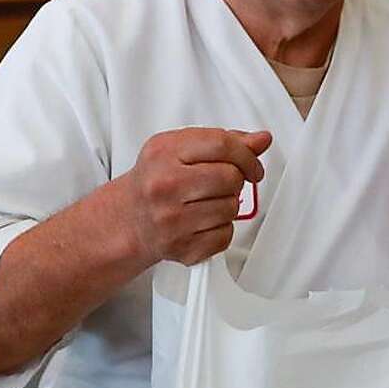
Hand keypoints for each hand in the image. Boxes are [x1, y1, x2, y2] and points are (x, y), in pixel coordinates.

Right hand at [113, 126, 272, 267]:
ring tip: (208, 202)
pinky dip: (221, 229)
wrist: (128, 219)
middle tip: (223, 184)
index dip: (247, 155)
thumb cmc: (156, 181)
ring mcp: (172, 219)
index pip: (222, 145)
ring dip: (228, 205)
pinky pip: (225, 235)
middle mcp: (165, 185)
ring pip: (232, 208)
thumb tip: (260, 140)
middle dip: (236, 181)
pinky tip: (203, 222)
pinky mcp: (182, 247)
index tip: (252, 166)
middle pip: (231, 178)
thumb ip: (223, 141)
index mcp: (164, 153)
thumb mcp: (180, 149)